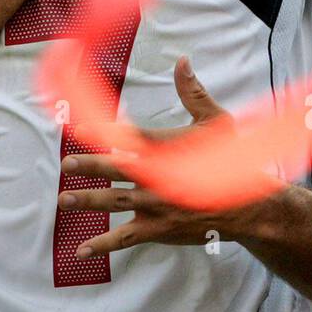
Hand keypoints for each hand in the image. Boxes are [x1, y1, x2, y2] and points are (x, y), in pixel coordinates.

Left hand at [58, 57, 269, 257]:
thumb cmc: (230, 160)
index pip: (131, 137)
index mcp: (169, 149)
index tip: (80, 128)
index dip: (104, 133)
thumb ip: (192, 92)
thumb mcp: (215, 121)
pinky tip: (80, 250)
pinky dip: (103, 244)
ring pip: (117, 202)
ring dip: (89, 200)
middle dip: (91, 166)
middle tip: (66, 163)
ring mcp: (157, 205)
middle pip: (119, 169)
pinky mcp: (158, 228)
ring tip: (64, 198)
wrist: (248, 206)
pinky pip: (126, 237)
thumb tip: (181, 60)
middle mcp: (160, 177)